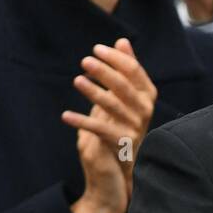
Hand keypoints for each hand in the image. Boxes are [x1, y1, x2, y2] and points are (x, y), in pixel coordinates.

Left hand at [63, 38, 157, 212]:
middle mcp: (145, 112)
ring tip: (77, 81)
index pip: (135, 72)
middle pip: (124, 86)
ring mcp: (135, 129)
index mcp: (147, 97)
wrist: (123, 171)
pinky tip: (65, 116)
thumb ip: (126, 70)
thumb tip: (122, 41)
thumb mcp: (125, 97)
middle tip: (85, 61)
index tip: (97, 49)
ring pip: (113, 105)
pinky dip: (81, 122)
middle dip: (105, 72)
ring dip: (94, 92)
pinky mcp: (122, 145)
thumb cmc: (122, 127)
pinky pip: (100, 129)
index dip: (116, 59)